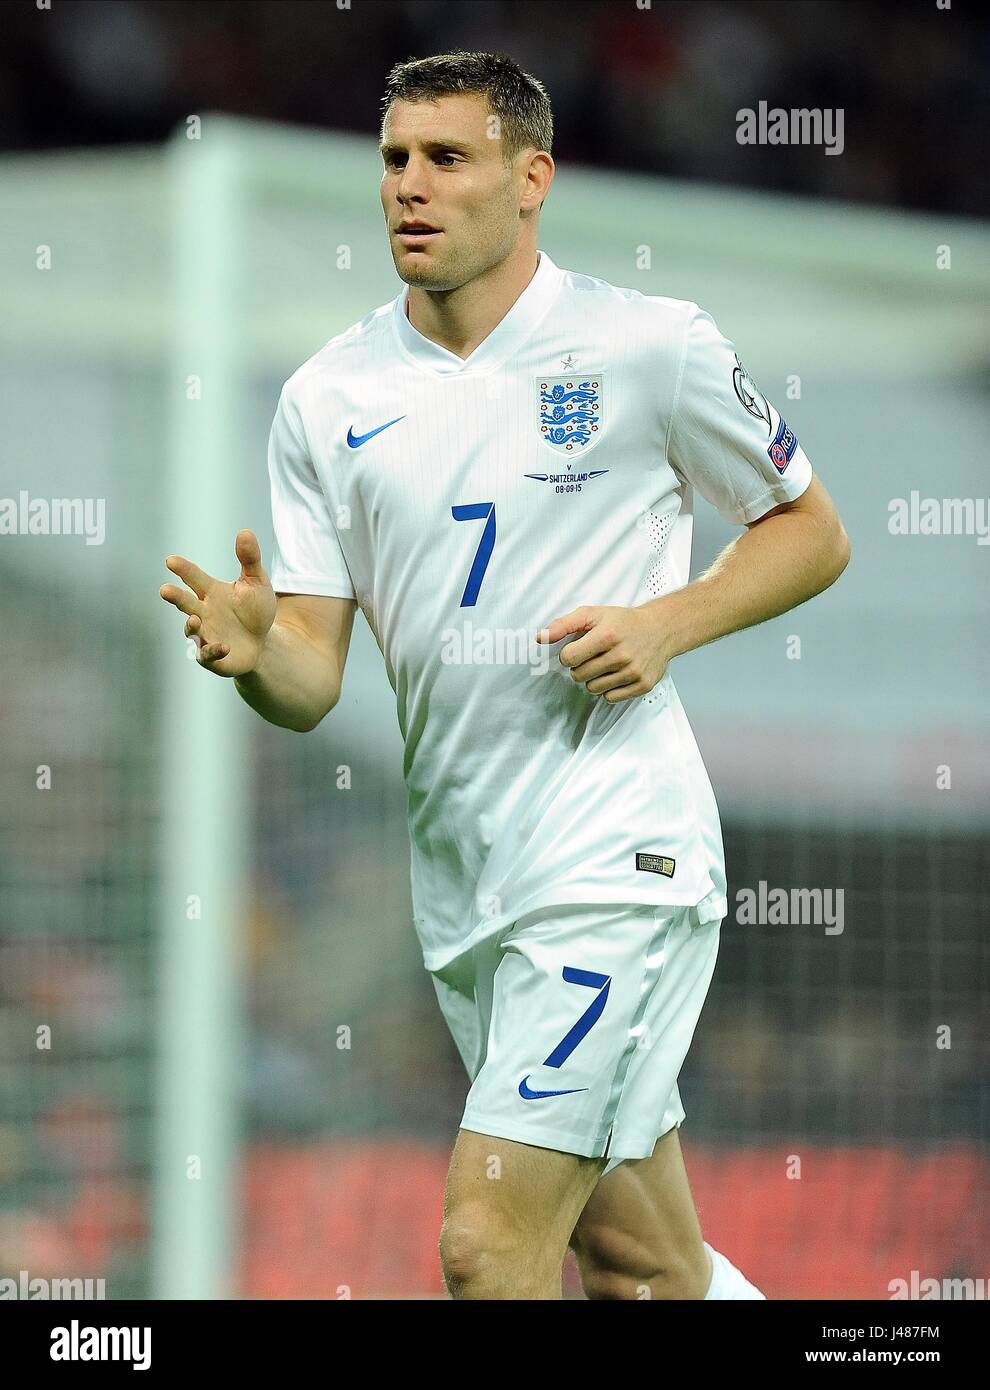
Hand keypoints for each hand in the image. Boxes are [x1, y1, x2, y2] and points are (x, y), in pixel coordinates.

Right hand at [160, 530, 276, 677]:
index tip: (171, 561)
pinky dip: (213, 650)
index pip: (194, 577)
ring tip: (194, 619)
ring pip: (191, 630)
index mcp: (211, 591)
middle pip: (185, 602)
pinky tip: (224, 646)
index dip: (183, 569)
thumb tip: (245, 532)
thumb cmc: (255, 610)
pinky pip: (207, 654)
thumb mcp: (257, 583)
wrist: (262, 642)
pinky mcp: (212, 656)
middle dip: (175, 596)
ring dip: (191, 625)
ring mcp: (205, 634)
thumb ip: (250, 559)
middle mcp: (203, 612)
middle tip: (164, 590)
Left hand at [536, 604, 670, 702]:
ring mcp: (633, 672)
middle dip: (580, 666)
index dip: (568, 654)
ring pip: (593, 688)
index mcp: (607, 635)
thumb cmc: (623, 622)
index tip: (578, 649)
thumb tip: (540, 638)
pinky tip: (616, 674)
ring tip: (605, 664)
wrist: (661, 629)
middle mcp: (621, 655)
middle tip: (593, 656)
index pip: (568, 658)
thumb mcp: (592, 614)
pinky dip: (609, 689)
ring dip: (594, 678)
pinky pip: (610, 698)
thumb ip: (563, 624)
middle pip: (578, 675)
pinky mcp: (642, 685)